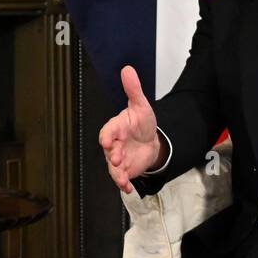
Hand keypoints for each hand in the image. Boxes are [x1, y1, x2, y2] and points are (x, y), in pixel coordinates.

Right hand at [98, 65, 163, 193]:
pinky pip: (121, 178)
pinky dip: (123, 184)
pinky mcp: (124, 170)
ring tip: (123, 179)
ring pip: (113, 167)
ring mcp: (118, 158)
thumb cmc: (142, 123)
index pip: (108, 132)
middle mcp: (114, 144)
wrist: (150, 141)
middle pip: (110, 151)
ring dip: (117, 173)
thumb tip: (127, 69)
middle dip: (113, 155)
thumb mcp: (141, 105)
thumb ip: (133, 89)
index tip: (108, 141)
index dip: (107, 136)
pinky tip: (128, 188)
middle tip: (118, 158)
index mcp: (116, 128)